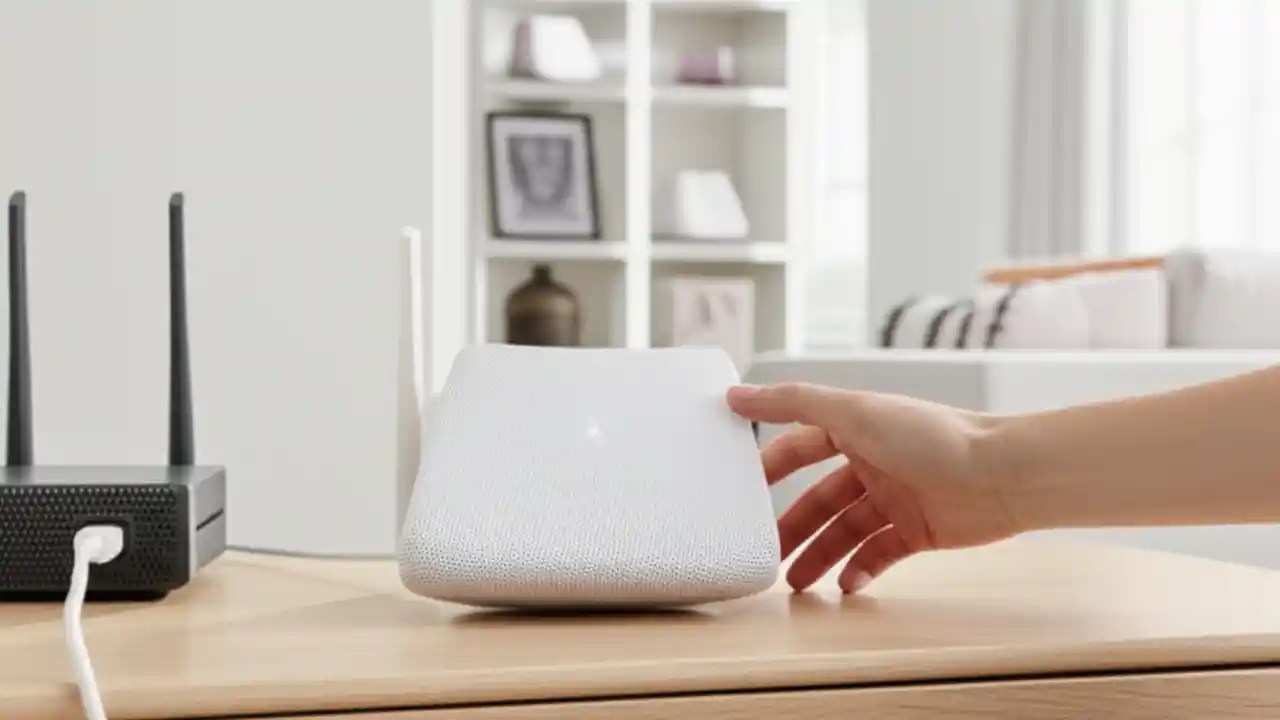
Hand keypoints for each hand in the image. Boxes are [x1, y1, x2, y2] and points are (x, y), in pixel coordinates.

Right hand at [727, 383, 1018, 593]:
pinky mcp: (917, 531)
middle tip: (762, 553)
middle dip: (790, 527)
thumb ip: (792, 403)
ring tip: (795, 583)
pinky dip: (860, 570)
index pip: (798, 448)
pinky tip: (844, 585)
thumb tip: (736, 394)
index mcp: (855, 429)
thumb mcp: (853, 411)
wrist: (1002, 475)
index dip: (769, 468)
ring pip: (844, 532)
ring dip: (819, 556)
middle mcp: (873, 462)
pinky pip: (878, 554)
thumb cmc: (932, 437)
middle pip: (818, 499)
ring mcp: (895, 498)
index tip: (738, 491)